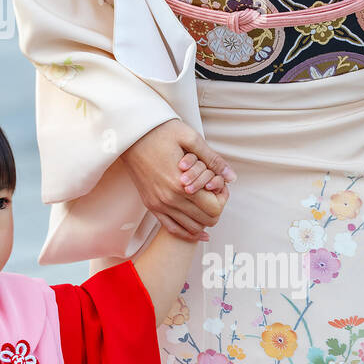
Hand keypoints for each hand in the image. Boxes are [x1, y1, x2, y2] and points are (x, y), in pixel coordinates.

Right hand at [122, 119, 235, 242]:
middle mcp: (169, 199)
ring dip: (203, 220)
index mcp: (181, 184)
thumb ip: (213, 160)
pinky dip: (186, 232)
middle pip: (205, 221)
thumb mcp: (191, 138)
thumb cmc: (161, 132)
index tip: (221, 186)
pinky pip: (171, 228)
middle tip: (215, 193)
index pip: (214, 209)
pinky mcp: (150, 204)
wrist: (131, 134)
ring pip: (190, 228)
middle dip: (216, 209)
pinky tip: (197, 230)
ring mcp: (158, 204)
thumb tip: (232, 177)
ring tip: (206, 204)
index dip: (223, 199)